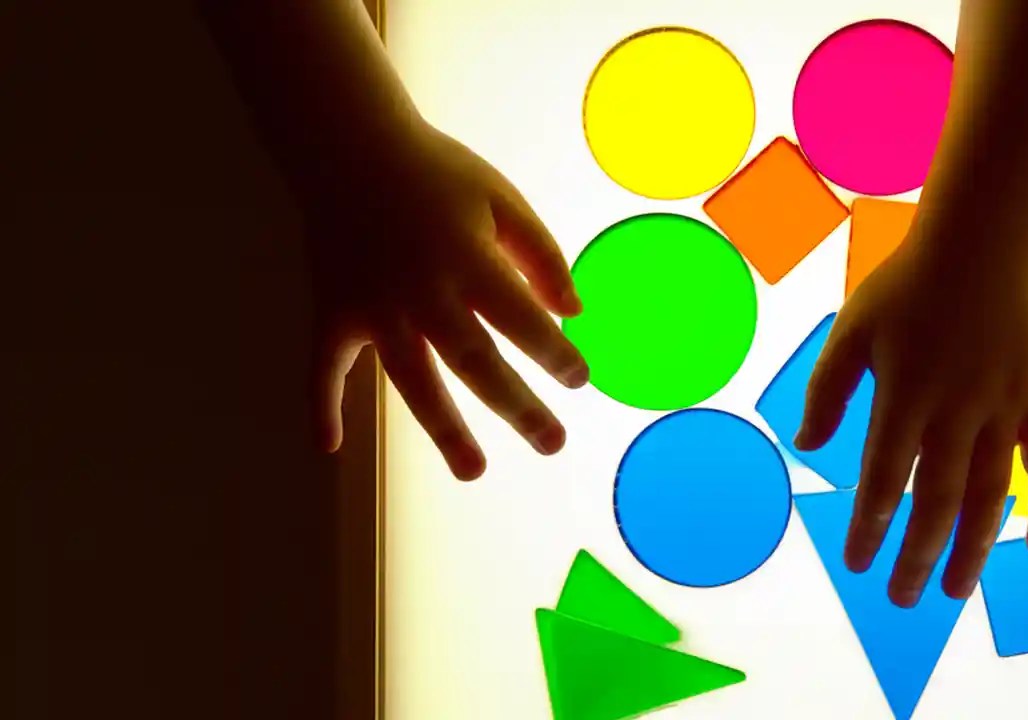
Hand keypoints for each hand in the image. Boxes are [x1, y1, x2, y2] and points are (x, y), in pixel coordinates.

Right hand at [306, 123, 587, 479]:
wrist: (350, 144)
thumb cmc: (437, 173)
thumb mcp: (502, 199)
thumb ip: (541, 254)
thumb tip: (575, 313)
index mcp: (468, 260)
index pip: (522, 321)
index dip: (556, 354)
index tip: (581, 379)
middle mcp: (422, 292)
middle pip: (476, 363)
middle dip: (518, 407)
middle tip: (553, 444)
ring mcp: (373, 307)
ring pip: (412, 380)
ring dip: (443, 429)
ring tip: (473, 471)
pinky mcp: (333, 310)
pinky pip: (324, 364)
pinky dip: (321, 404)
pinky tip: (329, 444)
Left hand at [794, 226, 1027, 607]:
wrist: (984, 242)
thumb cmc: (906, 286)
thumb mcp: (851, 330)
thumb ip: (826, 390)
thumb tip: (804, 448)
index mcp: (903, 395)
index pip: (882, 479)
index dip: (869, 526)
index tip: (858, 564)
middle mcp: (956, 410)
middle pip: (936, 501)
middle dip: (915, 554)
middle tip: (900, 598)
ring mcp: (1004, 408)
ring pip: (991, 494)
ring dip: (974, 549)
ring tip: (955, 591)